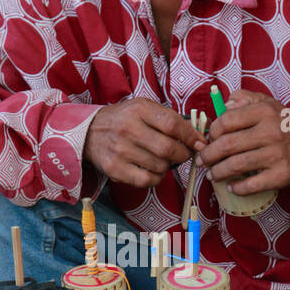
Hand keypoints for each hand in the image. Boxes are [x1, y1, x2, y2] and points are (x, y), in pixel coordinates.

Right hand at [85, 99, 203, 188]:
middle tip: (183, 154)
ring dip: (168, 166)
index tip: (199, 143)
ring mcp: (120, 150)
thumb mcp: (144, 108)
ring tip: (161, 159)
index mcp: (139, 110)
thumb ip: (170, 119)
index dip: (191, 136)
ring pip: (160, 166)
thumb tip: (199, 138)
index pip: (173, 124)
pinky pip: (147, 180)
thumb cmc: (124, 119)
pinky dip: (156, 178)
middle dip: (183, 154)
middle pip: (168, 149)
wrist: (90, 131)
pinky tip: (153, 171)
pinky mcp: (115, 169)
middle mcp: (128, 129)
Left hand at [198, 89, 289, 194]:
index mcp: (264, 111)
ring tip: (212, 175)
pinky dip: (237, 188)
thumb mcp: (266, 103)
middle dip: (208, 155)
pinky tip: (231, 186)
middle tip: (202, 161)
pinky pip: (252, 184)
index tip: (208, 140)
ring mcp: (276, 154)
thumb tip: (223, 105)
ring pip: (236, 165)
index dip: (211, 133)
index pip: (226, 121)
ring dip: (218, 172)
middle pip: (227, 145)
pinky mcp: (281, 174)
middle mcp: (270, 132)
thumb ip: (243, 98)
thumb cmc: (281, 125)